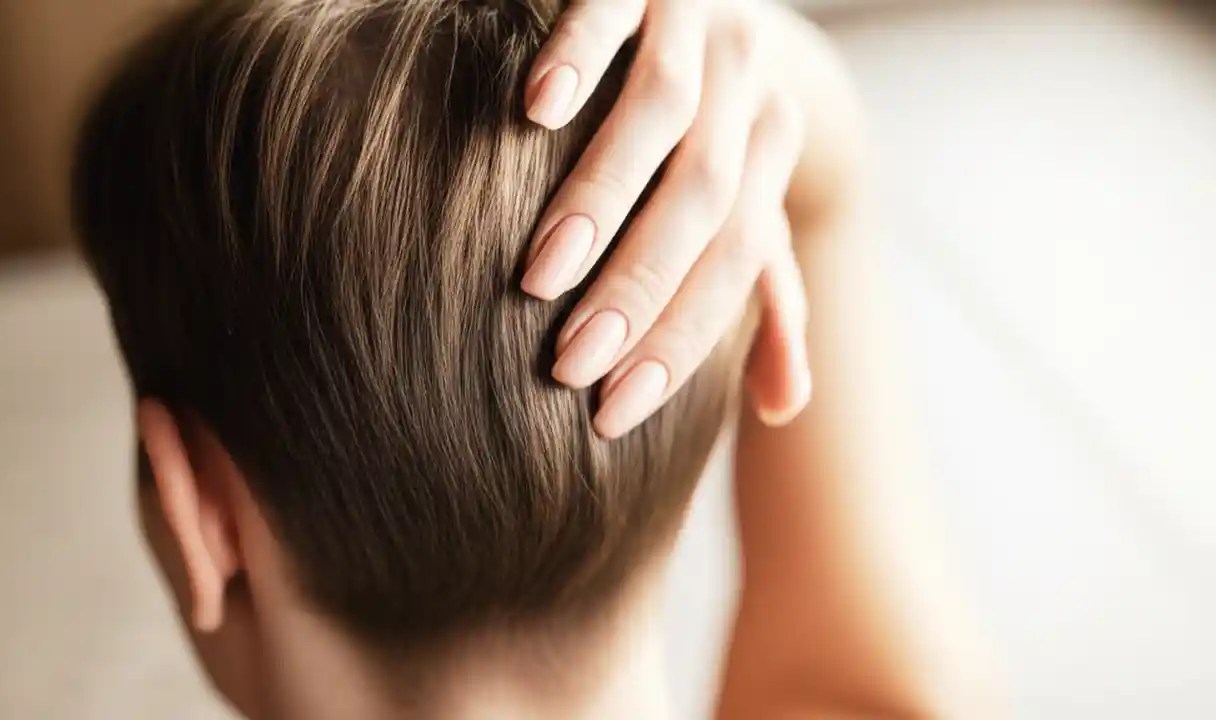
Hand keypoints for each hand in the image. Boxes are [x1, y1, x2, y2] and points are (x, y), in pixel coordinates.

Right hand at [521, 0, 811, 438]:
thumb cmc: (710, 116)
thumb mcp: (745, 199)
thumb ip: (763, 292)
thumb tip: (784, 407)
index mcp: (770, 150)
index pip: (738, 260)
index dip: (681, 340)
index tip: (613, 412)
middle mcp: (746, 85)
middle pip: (705, 199)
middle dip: (639, 290)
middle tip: (569, 365)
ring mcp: (695, 20)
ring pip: (664, 112)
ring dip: (603, 198)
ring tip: (540, 277)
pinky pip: (612, 10)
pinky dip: (577, 57)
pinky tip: (531, 113)